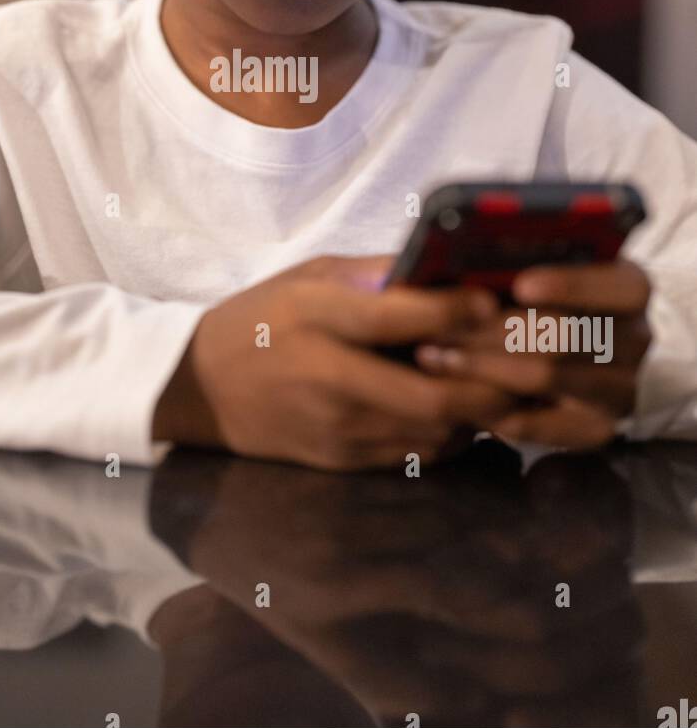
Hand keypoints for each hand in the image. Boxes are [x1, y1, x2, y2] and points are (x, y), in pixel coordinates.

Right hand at [153, 253, 523, 470]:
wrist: (201, 388)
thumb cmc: (262, 318)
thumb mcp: (309, 278)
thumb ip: (376, 275)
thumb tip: (448, 266)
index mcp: (316, 318)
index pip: (398, 318)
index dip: (455, 312)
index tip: (494, 301)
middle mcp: (328, 377)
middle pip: (433, 395)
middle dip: (491, 382)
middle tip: (527, 361)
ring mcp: (337, 428)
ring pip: (436, 432)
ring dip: (479, 410)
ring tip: (507, 383)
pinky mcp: (343, 461)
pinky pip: (418, 453)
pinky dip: (452, 433)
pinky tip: (466, 409)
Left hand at [414, 259, 652, 447]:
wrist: (572, 351)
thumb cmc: (539, 296)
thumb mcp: (541, 268)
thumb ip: (517, 263)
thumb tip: (465, 256)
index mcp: (629, 289)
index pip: (619, 286)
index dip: (571, 285)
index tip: (521, 285)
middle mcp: (635, 339)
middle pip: (566, 335)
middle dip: (495, 329)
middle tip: (441, 325)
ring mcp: (619, 390)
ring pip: (545, 378)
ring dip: (481, 366)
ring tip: (433, 354)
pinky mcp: (595, 430)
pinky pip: (537, 425)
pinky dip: (491, 409)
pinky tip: (455, 391)